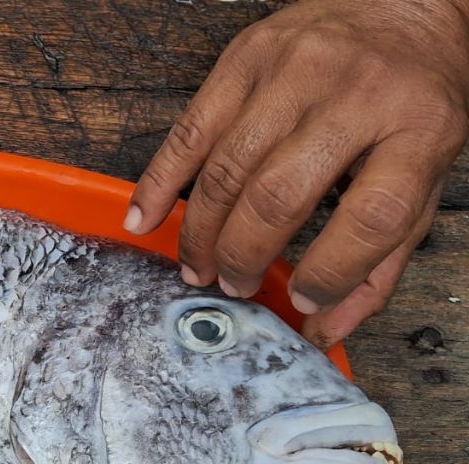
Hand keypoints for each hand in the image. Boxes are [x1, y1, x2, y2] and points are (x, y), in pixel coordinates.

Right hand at [124, 0, 468, 348]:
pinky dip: (158, 183)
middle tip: (234, 283)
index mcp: (417, 128)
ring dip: (201, 233)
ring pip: (226, 171)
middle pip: (280, 197)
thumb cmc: (415, 97)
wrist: (401, 3)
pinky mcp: (245, 59)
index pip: (370, 219)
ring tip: (198, 267)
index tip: (305, 300)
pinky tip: (143, 219)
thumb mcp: (425, 176)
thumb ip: (382, 258)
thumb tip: (327, 326)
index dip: (330, 274)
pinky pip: (188, 132)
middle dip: (245, 256)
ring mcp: (293, 71)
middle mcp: (355, 94)